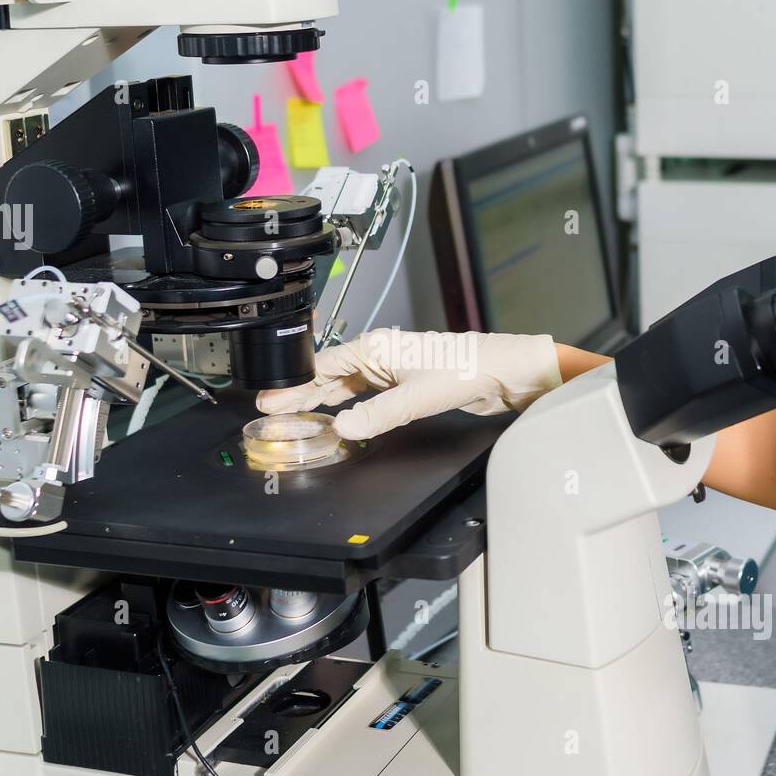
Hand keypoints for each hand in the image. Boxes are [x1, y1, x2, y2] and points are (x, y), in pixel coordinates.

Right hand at [256, 329, 562, 439]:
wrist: (505, 371)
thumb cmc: (468, 369)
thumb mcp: (416, 398)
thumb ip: (376, 415)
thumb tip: (342, 428)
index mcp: (376, 348)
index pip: (323, 367)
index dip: (295, 384)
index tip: (270, 397)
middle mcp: (381, 356)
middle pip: (330, 376)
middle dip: (301, 393)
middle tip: (272, 409)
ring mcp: (393, 370)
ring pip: (348, 386)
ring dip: (324, 401)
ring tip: (297, 414)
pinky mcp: (407, 385)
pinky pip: (368, 396)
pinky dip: (350, 406)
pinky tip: (341, 416)